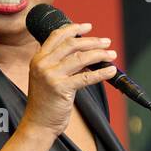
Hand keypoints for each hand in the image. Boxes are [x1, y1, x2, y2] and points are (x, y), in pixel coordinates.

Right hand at [22, 22, 116, 136]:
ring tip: (112, 54)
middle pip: (72, 44)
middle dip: (92, 41)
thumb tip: (87, 56)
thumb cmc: (45, 103)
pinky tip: (110, 70)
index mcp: (38, 59)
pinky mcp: (61, 88)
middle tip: (106, 42)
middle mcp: (43, 64)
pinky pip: (86, 77)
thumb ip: (62, 65)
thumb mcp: (49, 78)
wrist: (38, 124)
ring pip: (81, 58)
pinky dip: (101, 72)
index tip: (88, 26)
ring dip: (99, 54)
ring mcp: (51, 76)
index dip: (74, 28)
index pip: (57, 36)